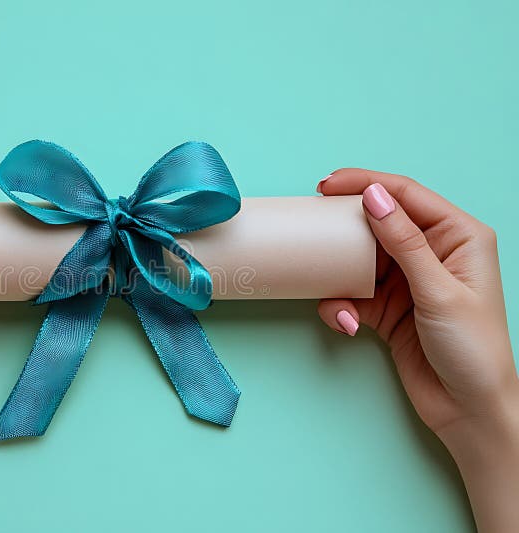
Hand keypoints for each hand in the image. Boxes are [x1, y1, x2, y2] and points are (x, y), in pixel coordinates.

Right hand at [316, 169, 518, 532]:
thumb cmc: (473, 349)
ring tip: (332, 291)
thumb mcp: (438, 291)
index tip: (327, 186)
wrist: (468, 410)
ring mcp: (407, 280)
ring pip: (358, 259)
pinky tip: (344, 322)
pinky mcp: (387, 306)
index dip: (365, 184)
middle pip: (377, 222)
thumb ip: (404, 242)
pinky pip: (351, 293)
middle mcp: (431, 252)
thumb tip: (374, 196)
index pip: (406, 195)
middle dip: (344, 227)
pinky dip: (340, 305)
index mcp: (458, 236)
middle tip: (313, 225)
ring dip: (338, 275)